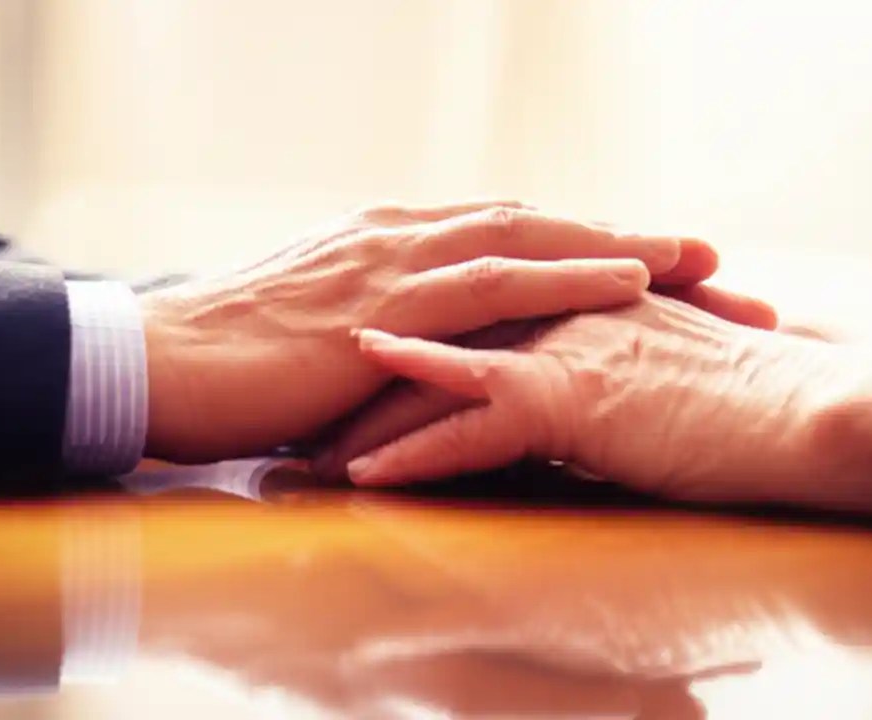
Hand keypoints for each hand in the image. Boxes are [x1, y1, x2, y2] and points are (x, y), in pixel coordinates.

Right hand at [140, 202, 721, 461]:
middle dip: (629, 243)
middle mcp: (401, 238)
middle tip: (714, 262)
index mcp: (389, 244)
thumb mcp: (320, 341)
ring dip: (621, 249)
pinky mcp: (384, 306)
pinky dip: (567, 277)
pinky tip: (629, 282)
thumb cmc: (231, 367)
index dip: (583, 250)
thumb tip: (423, 368)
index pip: (506, 238)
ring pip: (530, 241)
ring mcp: (394, 264)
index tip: (656, 269)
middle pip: (538, 228)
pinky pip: (493, 285)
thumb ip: (381, 339)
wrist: (157, 366)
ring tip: (701, 261)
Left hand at [337, 293, 871, 513]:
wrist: (804, 408)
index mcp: (560, 297)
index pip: (455, 320)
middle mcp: (546, 310)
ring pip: (431, 383)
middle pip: (425, 343)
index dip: (395, 355)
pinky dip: (414, 453)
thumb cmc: (737, 397)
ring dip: (364, 423)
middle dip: (357, 389)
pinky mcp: (569, 395)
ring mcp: (553, 347)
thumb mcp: (649, 361)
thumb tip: (555, 394)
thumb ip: (594, 358)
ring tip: (304, 458)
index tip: (339, 387)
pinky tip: (363, 477)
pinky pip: (471, 427)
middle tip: (298, 419)